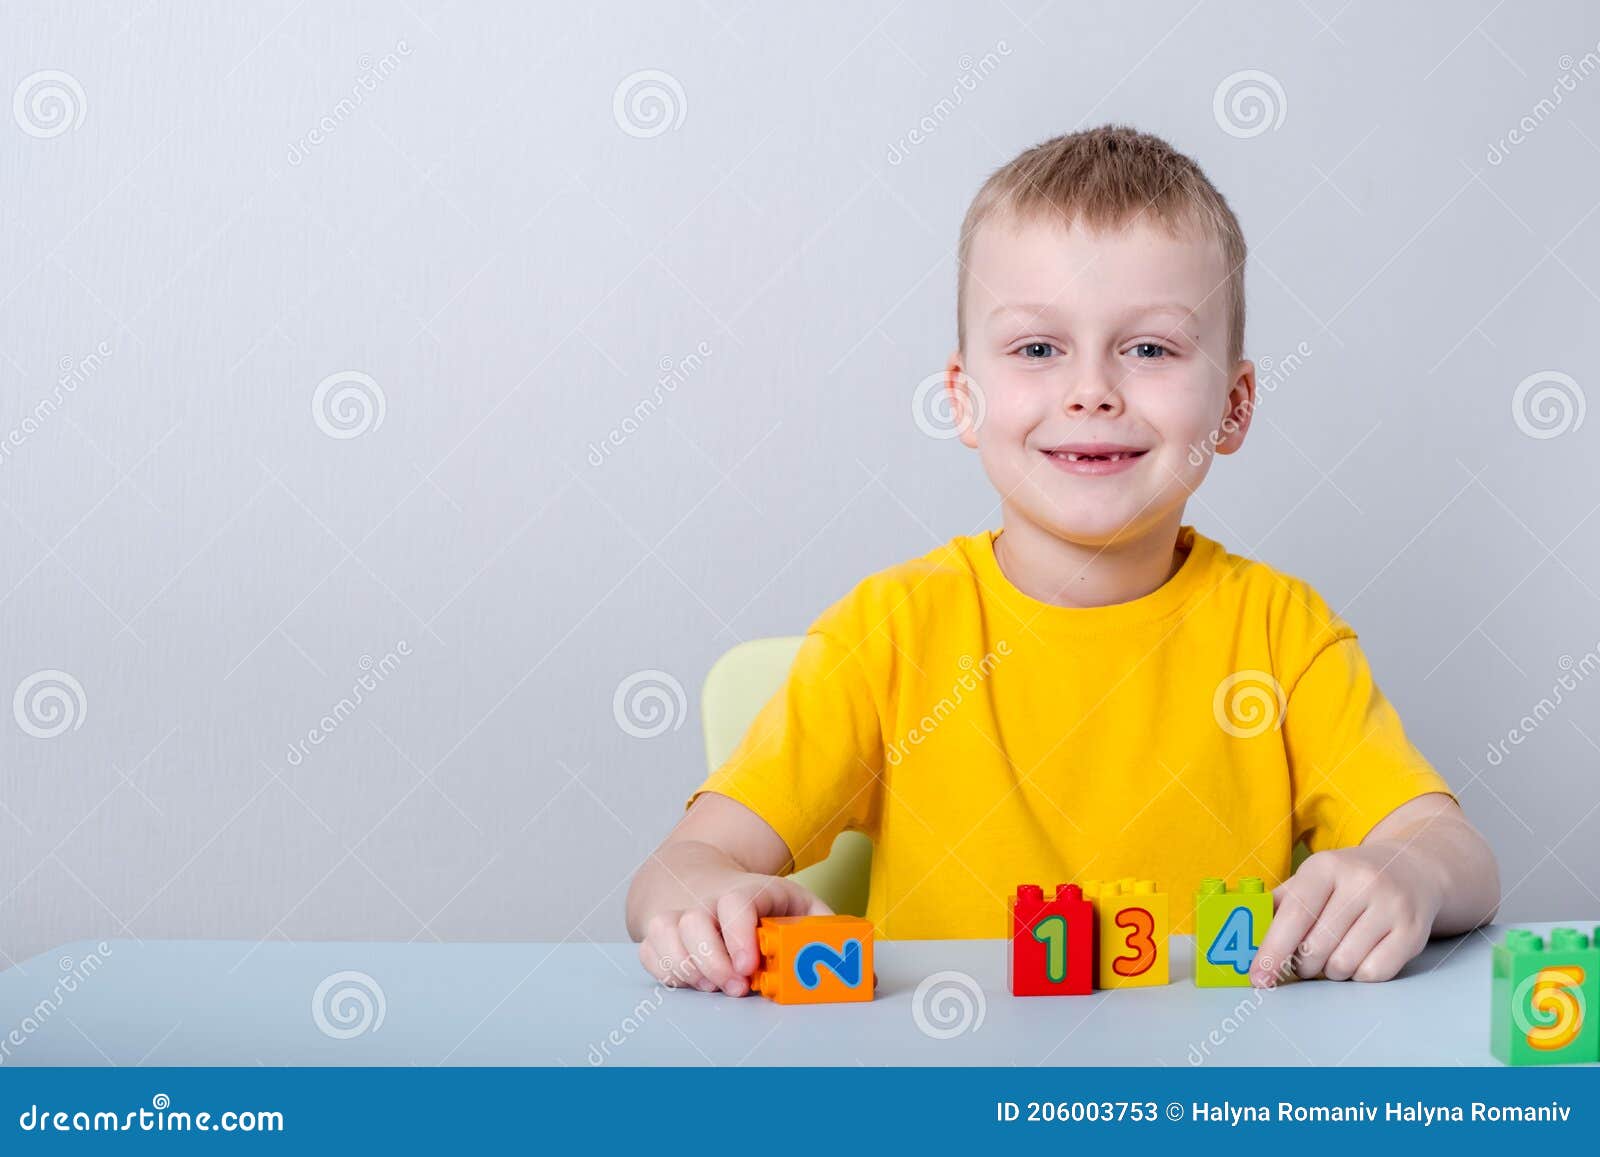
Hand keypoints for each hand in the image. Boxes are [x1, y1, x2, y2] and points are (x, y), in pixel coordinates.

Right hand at [637, 874, 830, 995]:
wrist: (700, 875)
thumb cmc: (756, 900)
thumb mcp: (795, 902)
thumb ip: (822, 929)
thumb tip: (861, 970)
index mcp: (744, 891)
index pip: (736, 904)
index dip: (739, 936)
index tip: (747, 969)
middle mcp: (705, 899)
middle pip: (694, 922)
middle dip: (712, 962)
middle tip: (735, 988)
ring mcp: (677, 913)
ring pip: (664, 933)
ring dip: (685, 966)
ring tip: (711, 986)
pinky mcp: (656, 931)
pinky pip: (649, 950)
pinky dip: (665, 970)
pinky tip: (689, 982)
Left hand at [1251, 843, 1443, 984]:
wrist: (1412, 870)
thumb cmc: (1348, 881)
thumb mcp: (1312, 879)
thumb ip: (1278, 905)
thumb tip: (1246, 937)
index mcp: (1326, 866)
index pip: (1293, 915)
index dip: (1272, 950)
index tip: (1258, 977)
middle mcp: (1362, 882)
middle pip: (1316, 946)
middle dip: (1302, 963)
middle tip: (1304, 960)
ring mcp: (1391, 906)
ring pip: (1343, 964)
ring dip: (1330, 970)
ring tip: (1334, 953)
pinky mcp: (1413, 932)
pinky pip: (1374, 973)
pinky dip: (1359, 975)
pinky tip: (1360, 956)